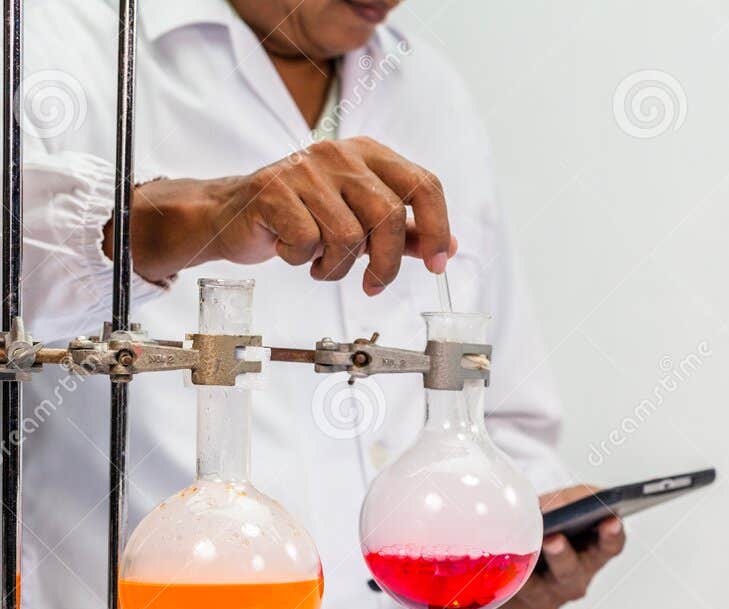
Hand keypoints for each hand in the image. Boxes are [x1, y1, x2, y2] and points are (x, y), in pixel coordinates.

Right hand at [111, 136, 455, 293]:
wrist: (230, 216)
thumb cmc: (300, 217)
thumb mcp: (358, 220)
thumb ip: (403, 230)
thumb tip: (447, 246)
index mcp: (368, 154)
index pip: (424, 185)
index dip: (436, 228)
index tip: (435, 264)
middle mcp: (339, 153)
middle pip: (389, 216)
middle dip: (386, 264)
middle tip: (372, 284)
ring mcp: (305, 168)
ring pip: (349, 235)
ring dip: (338, 266)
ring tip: (322, 263)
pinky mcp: (273, 189)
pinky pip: (309, 242)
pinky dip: (304, 260)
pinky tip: (291, 250)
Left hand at [500, 485, 627, 608]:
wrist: (517, 551)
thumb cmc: (546, 525)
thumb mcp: (561, 506)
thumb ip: (573, 499)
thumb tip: (568, 501)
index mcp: (593, 554)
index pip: (610, 547)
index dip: (612, 535)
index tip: (610, 519)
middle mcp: (576, 580)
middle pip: (573, 573)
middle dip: (562, 556)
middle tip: (554, 539)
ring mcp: (550, 598)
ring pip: (538, 589)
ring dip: (525, 573)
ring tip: (513, 555)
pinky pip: (512, 596)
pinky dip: (502, 581)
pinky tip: (491, 567)